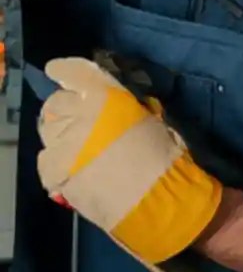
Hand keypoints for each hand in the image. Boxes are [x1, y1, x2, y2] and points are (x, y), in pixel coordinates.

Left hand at [35, 57, 222, 263]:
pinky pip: (46, 159)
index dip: (65, 71)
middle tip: (78, 117)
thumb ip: (128, 106)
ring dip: (60, 133)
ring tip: (76, 143)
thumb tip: (118, 102)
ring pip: (48, 130)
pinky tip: (71, 166)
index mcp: (106, 99)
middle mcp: (79, 116)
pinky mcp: (57, 172)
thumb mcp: (152, 120)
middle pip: (56, 103)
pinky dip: (55, 160)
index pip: (73, 73)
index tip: (61, 72)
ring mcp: (64, 145)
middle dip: (64, 107)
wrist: (160, 200)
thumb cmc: (167, 157)